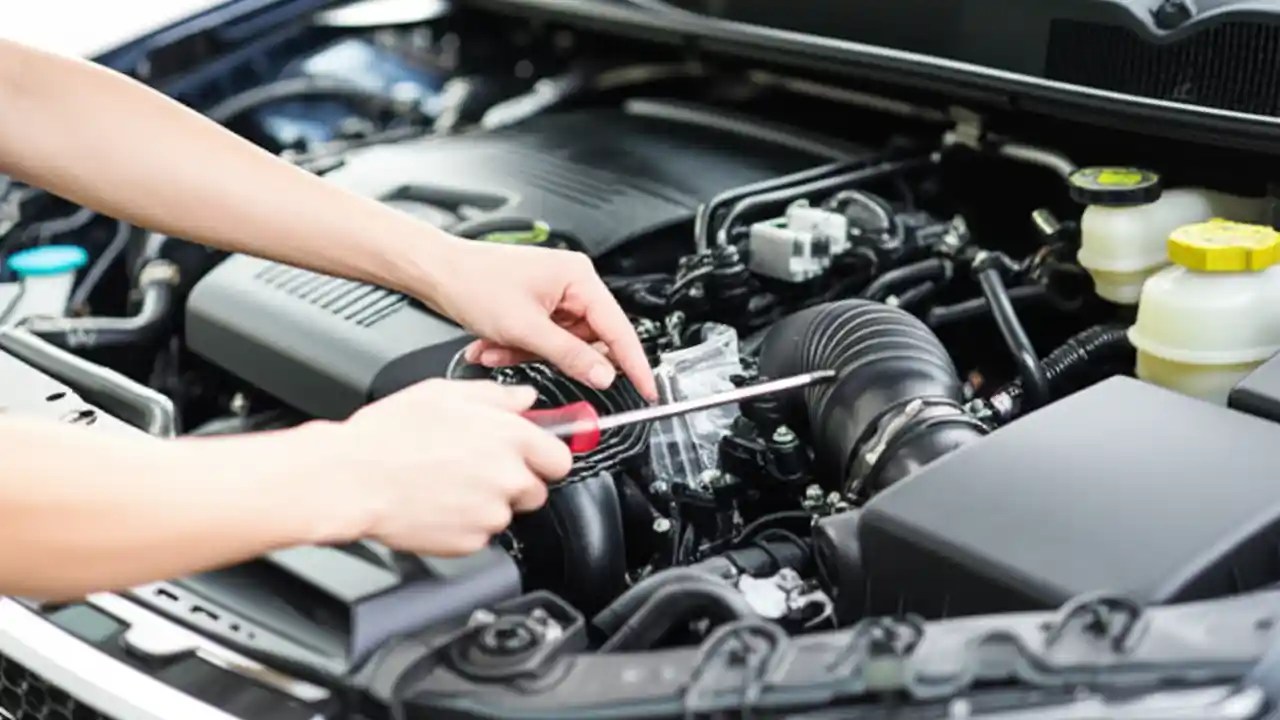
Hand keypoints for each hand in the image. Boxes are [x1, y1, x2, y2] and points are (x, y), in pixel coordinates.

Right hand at [304, 379, 571, 555]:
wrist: (351, 479)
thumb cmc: (389, 434)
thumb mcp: (444, 393)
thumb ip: (496, 397)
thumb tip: (526, 400)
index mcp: (509, 437)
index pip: (561, 459)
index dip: (544, 457)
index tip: (533, 456)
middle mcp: (508, 477)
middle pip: (537, 490)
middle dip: (515, 482)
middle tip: (479, 469)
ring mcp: (490, 514)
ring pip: (506, 513)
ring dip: (487, 503)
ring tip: (448, 484)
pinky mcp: (470, 543)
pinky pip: (480, 535)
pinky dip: (464, 524)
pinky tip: (438, 503)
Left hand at [417, 238, 657, 400]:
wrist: (436, 272)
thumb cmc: (474, 282)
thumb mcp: (525, 329)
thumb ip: (570, 356)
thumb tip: (604, 375)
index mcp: (578, 278)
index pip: (618, 328)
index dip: (634, 362)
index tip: (648, 388)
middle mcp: (570, 284)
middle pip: (586, 340)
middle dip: (552, 356)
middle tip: (526, 356)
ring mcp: (553, 296)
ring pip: (560, 345)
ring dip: (527, 354)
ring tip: (497, 346)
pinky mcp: (536, 307)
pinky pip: (541, 340)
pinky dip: (517, 348)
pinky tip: (493, 343)